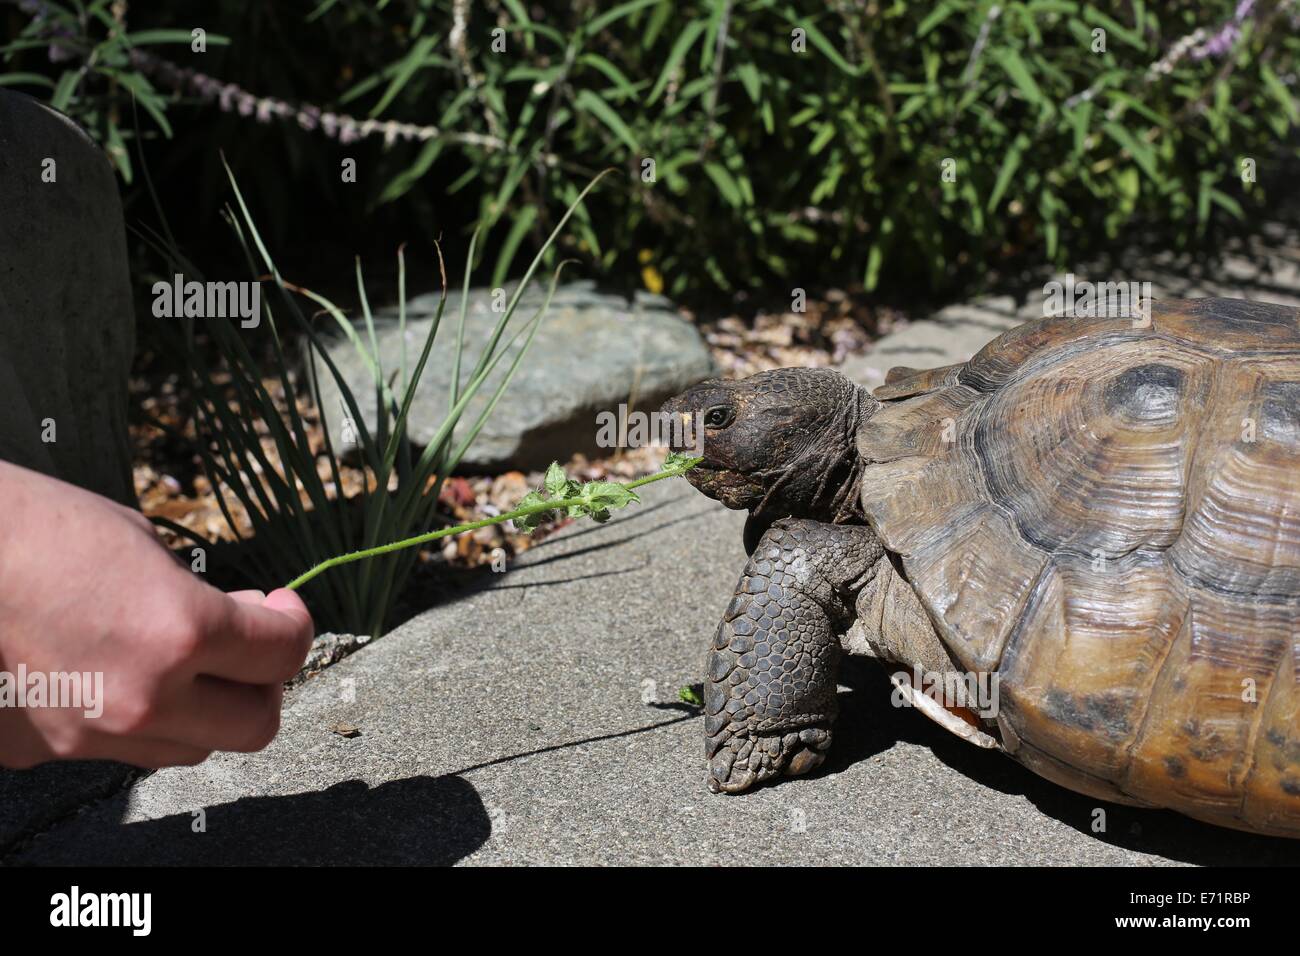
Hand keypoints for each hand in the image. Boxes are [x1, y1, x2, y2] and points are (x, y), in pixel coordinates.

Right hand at [0, 461, 314, 768]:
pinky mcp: (43, 751)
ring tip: (180, 662)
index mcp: (180, 633)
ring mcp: (91, 734)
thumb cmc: (32, 530)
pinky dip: (132, 719)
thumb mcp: (141, 545)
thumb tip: (238, 621)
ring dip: (202, 709)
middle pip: (253, 727)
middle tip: (251, 650)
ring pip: (188, 748)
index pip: (284, 655)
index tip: (282, 609)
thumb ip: (199, 596)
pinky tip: (110, 672)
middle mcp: (144, 698)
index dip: (294, 626)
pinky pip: (117, 749)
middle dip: (263, 686)